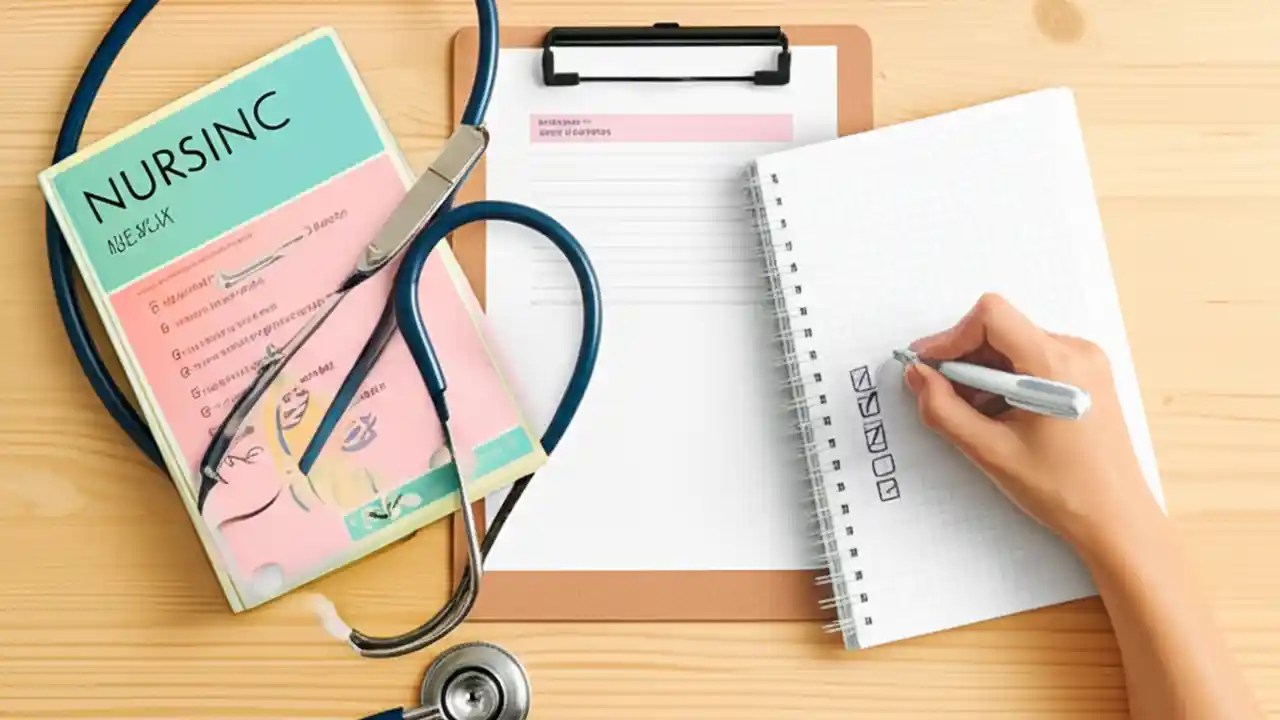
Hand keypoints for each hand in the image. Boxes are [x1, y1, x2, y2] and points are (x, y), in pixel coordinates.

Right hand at [903, 293, 1162, 553]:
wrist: (1116, 518)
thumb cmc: (1064, 490)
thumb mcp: (990, 451)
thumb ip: (944, 409)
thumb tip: (917, 375)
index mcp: (1056, 365)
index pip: (991, 316)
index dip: (950, 337)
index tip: (928, 365)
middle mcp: (1076, 352)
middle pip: (1000, 329)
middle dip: (964, 359)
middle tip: (943, 397)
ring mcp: (1085, 361)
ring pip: (1013, 344)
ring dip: (984, 373)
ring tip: (977, 416)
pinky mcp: (1085, 375)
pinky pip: (1032, 359)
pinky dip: (1006, 380)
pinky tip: (1001, 416)